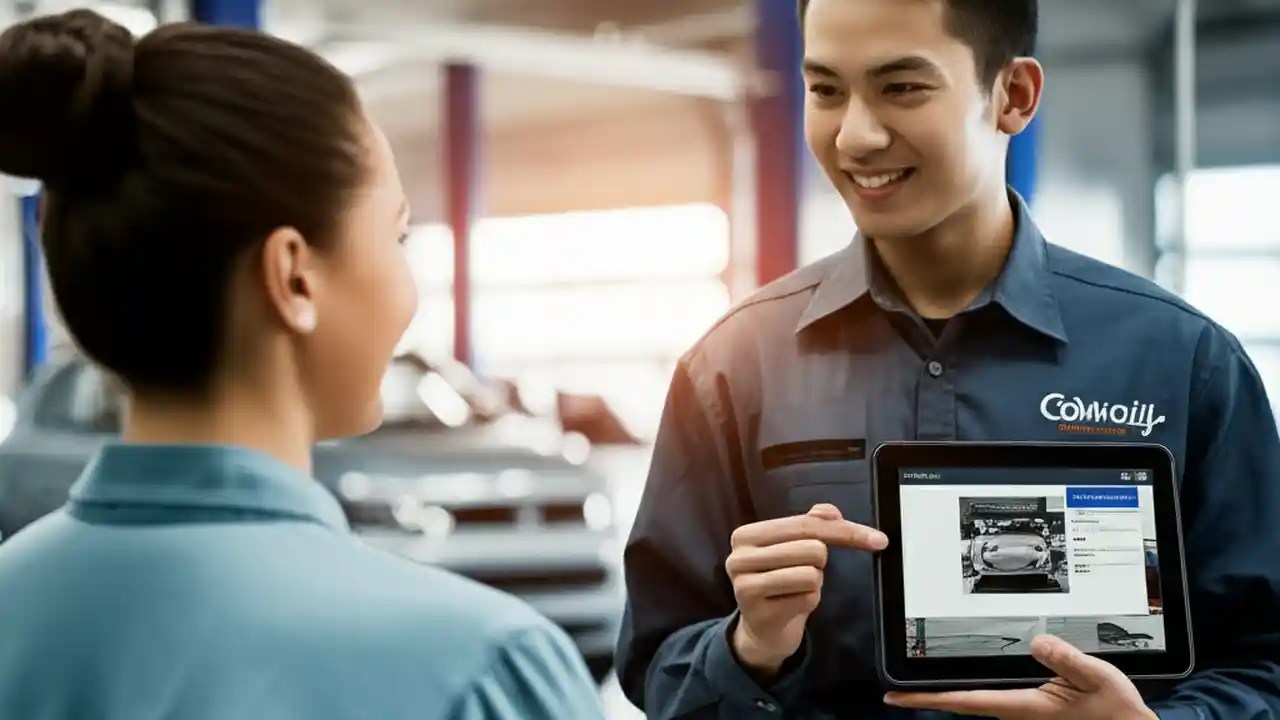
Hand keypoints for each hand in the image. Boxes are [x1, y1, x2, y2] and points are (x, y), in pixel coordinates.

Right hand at [727, 503, 888, 679]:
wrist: (762, 629)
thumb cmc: (780, 583)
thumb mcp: (793, 549)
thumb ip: (812, 524)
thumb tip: (830, 512)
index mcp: (747, 534)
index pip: (807, 524)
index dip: (846, 531)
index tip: (878, 540)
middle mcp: (739, 557)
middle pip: (812, 548)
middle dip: (820, 562)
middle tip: (803, 573)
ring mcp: (744, 585)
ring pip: (811, 574)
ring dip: (814, 583)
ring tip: (794, 589)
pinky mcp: (757, 611)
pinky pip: (807, 599)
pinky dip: (809, 602)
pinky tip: (791, 606)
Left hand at [884, 634, 1156, 719]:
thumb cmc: (1115, 709)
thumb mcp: (1098, 678)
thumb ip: (1068, 660)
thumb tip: (1037, 642)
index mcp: (1027, 706)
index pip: (967, 700)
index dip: (929, 699)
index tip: (896, 697)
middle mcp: (1017, 710)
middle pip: (962, 703)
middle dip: (927, 698)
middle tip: (893, 694)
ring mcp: (1022, 710)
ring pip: (974, 702)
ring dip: (945, 695)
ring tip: (915, 686)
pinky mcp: (1029, 706)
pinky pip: (989, 698)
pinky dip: (967, 691)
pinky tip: (957, 681)